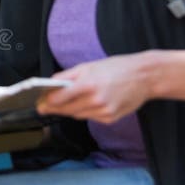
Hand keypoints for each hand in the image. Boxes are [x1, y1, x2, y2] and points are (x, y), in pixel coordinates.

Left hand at [37, 54, 153, 123]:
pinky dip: (84, 112)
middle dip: (54, 108)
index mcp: (89, 85)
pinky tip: (84, 105)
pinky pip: (90, 117)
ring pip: (77, 115)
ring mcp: (104, 112)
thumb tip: (50, 84)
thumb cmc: (118, 68)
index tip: (40, 102)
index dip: (47, 101)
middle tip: (44, 107)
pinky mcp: (110, 119)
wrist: (145, 77)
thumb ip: (67, 76)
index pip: (60, 98)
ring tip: (60, 105)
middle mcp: (96, 101)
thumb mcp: (89, 66)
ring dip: (68, 110)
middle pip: (67, 109)